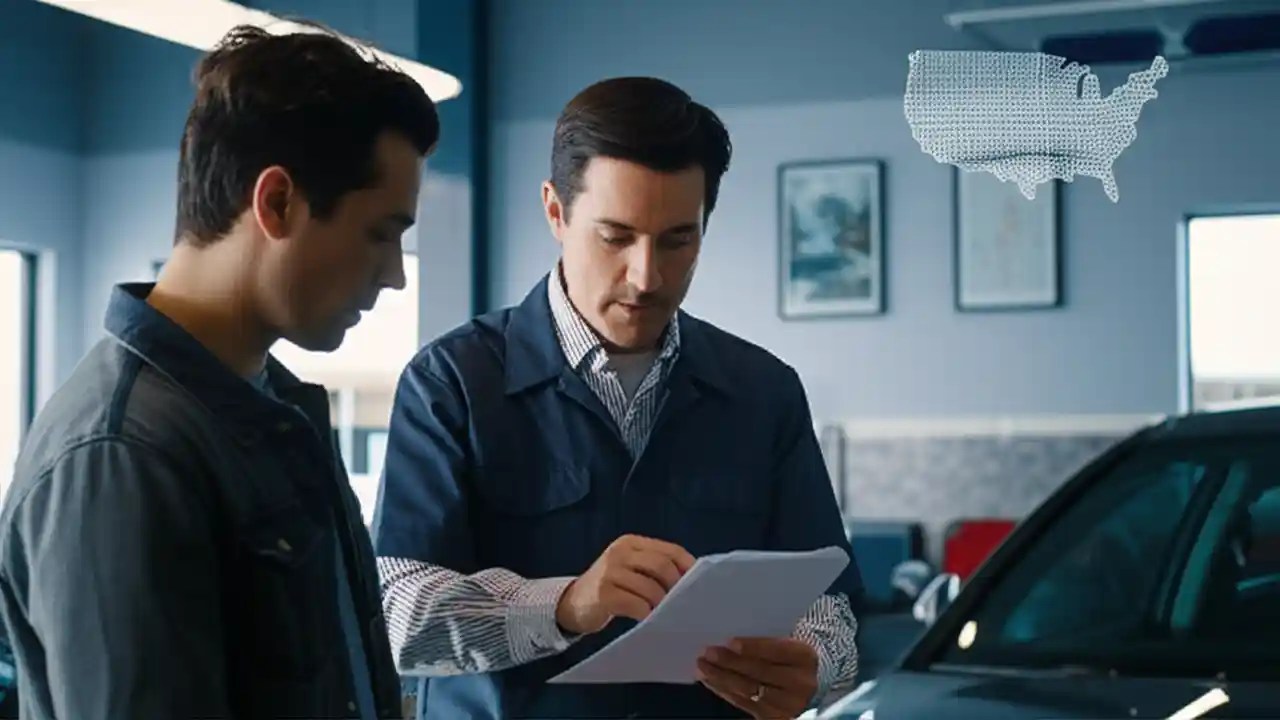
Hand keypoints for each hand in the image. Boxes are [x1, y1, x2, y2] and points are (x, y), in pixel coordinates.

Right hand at [555, 534, 695, 634]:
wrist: (571, 604)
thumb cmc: (609, 587)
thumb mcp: (629, 569)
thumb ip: (653, 568)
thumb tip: (690, 580)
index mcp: (631, 543)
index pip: (669, 550)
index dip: (687, 566)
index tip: (699, 584)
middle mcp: (620, 552)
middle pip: (662, 566)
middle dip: (676, 587)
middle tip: (682, 604)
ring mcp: (610, 572)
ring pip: (650, 587)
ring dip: (662, 604)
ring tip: (666, 615)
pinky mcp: (604, 594)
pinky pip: (636, 605)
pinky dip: (647, 614)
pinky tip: (649, 621)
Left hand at [696, 637, 818, 719]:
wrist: (811, 681)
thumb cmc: (791, 656)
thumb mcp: (788, 642)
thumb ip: (764, 641)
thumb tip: (728, 641)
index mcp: (805, 657)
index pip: (776, 650)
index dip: (752, 647)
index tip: (730, 642)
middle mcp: (801, 683)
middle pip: (760, 672)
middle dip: (730, 662)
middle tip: (708, 653)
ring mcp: (789, 704)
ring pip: (749, 690)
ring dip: (721, 678)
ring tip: (702, 667)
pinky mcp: (775, 717)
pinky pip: (745, 704)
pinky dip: (724, 691)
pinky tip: (711, 681)